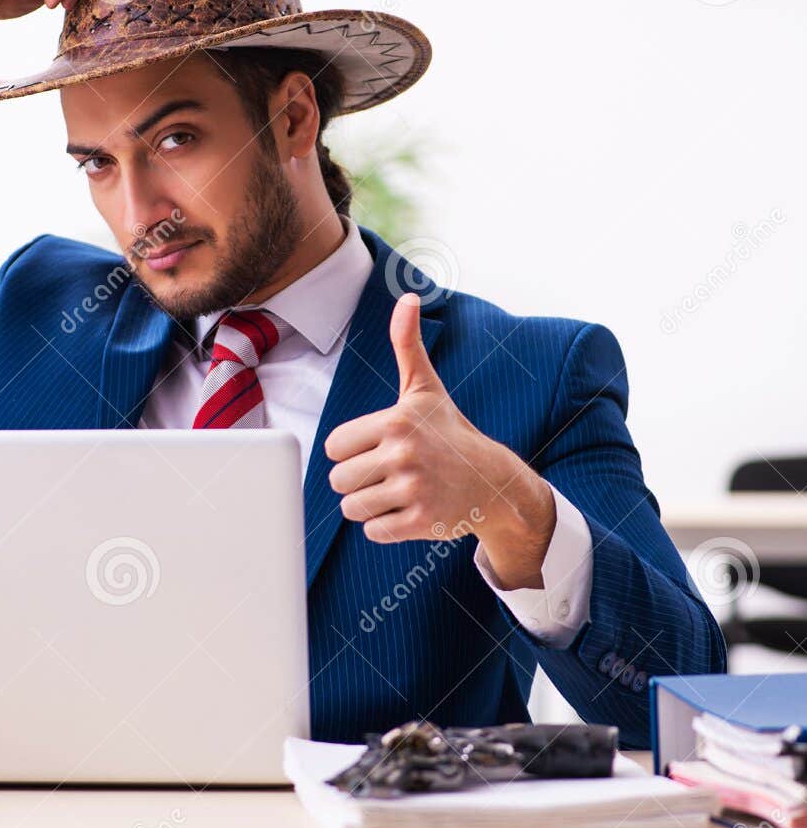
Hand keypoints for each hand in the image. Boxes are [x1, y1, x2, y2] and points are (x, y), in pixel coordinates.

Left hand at [324, 292, 556, 588]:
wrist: (492, 481)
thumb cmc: (449, 433)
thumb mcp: (425, 389)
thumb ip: (407, 345)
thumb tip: (408, 296)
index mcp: (396, 421)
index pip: (334, 446)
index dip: (351, 450)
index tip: (378, 447)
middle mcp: (404, 454)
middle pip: (338, 480)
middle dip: (358, 480)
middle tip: (389, 473)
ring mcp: (413, 490)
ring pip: (351, 508)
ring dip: (368, 505)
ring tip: (397, 491)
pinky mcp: (421, 522)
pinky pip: (373, 531)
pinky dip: (385, 526)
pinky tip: (409, 510)